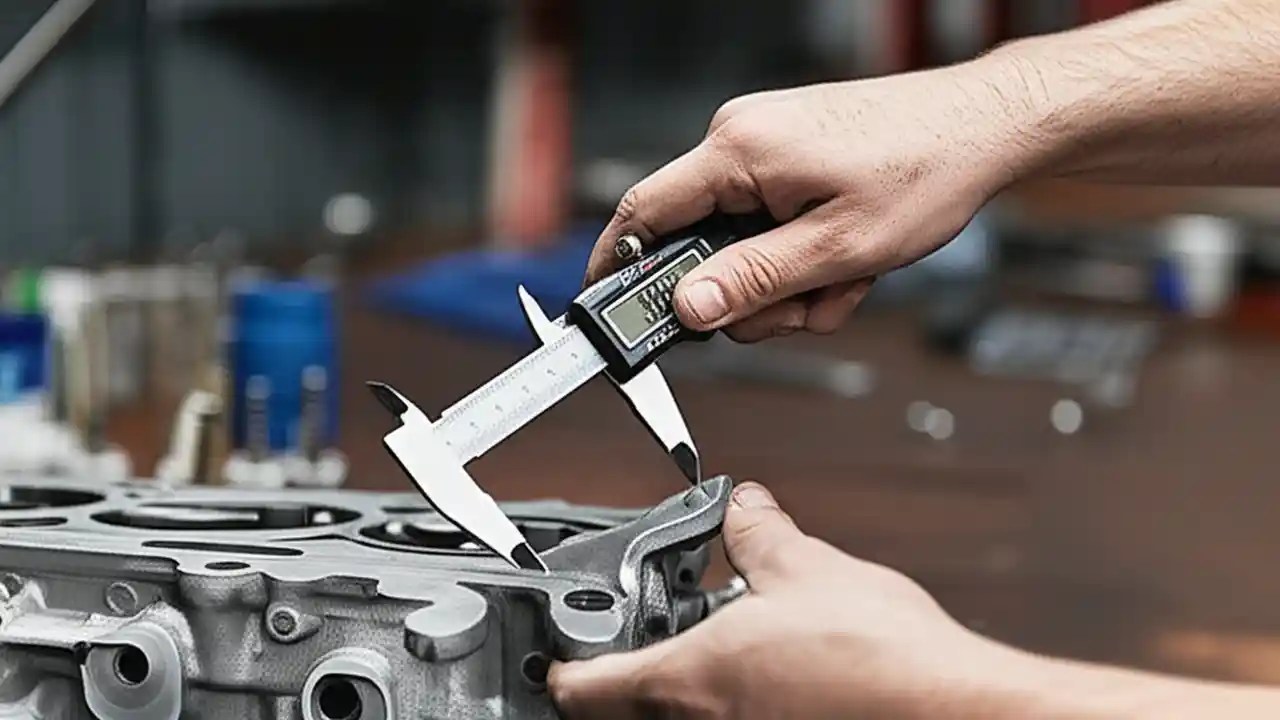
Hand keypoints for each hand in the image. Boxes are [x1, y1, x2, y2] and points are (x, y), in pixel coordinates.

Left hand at [549, 482, 1037, 719]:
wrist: (953, 715)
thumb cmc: (884, 664)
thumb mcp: (806, 569)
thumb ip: (758, 533)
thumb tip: (745, 507)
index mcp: (689, 682)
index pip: (580, 689)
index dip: (565, 662)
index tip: (570, 646)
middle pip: (619, 713)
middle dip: (625, 674)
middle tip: (647, 636)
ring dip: (684, 688)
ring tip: (720, 648)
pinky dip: (730, 702)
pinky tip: (773, 679)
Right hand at [584, 57, 1036, 341]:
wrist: (986, 128)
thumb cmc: (926, 169)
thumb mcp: (836, 248)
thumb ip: (753, 281)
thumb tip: (688, 307)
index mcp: (738, 151)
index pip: (642, 212)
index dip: (616, 267)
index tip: (606, 310)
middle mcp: (742, 141)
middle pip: (701, 246)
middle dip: (752, 294)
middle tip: (803, 306)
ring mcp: (769, 149)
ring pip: (745, 247)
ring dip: (791, 283)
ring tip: (845, 278)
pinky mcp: (792, 161)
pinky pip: (774, 229)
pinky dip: (808, 259)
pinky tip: (851, 263)